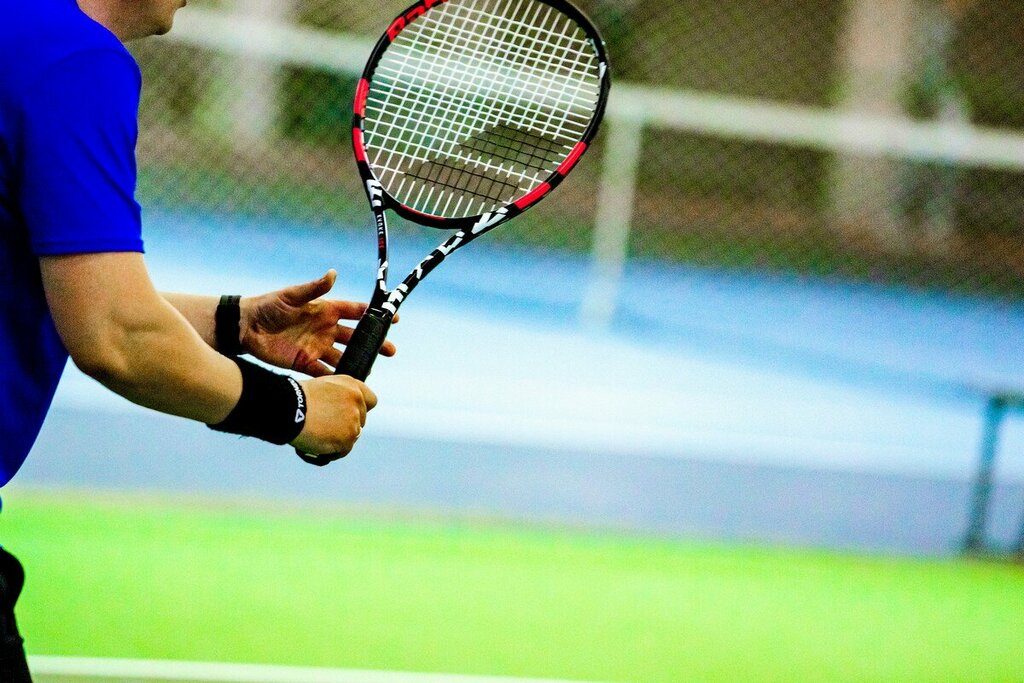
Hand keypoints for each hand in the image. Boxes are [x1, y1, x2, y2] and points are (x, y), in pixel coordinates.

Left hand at [240, 270, 395, 375]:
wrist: (245, 328)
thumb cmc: (268, 306)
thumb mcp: (291, 295)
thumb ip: (314, 288)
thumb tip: (333, 274)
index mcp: (325, 310)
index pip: (355, 312)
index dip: (373, 315)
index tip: (393, 318)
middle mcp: (325, 329)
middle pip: (355, 338)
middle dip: (373, 344)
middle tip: (390, 351)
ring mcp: (316, 347)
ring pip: (343, 356)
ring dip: (358, 363)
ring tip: (372, 370)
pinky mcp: (305, 362)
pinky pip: (324, 372)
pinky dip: (335, 378)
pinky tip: (348, 383)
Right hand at [291, 375, 376, 457]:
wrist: (288, 409)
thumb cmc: (297, 398)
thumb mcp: (323, 386)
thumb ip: (339, 396)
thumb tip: (341, 410)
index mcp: (352, 385)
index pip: (371, 400)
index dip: (361, 409)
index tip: (349, 414)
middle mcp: (357, 402)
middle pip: (361, 421)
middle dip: (347, 425)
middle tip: (327, 426)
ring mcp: (354, 421)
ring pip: (352, 436)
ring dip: (338, 438)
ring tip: (318, 434)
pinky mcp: (347, 439)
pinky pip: (343, 450)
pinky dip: (332, 451)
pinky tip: (318, 444)